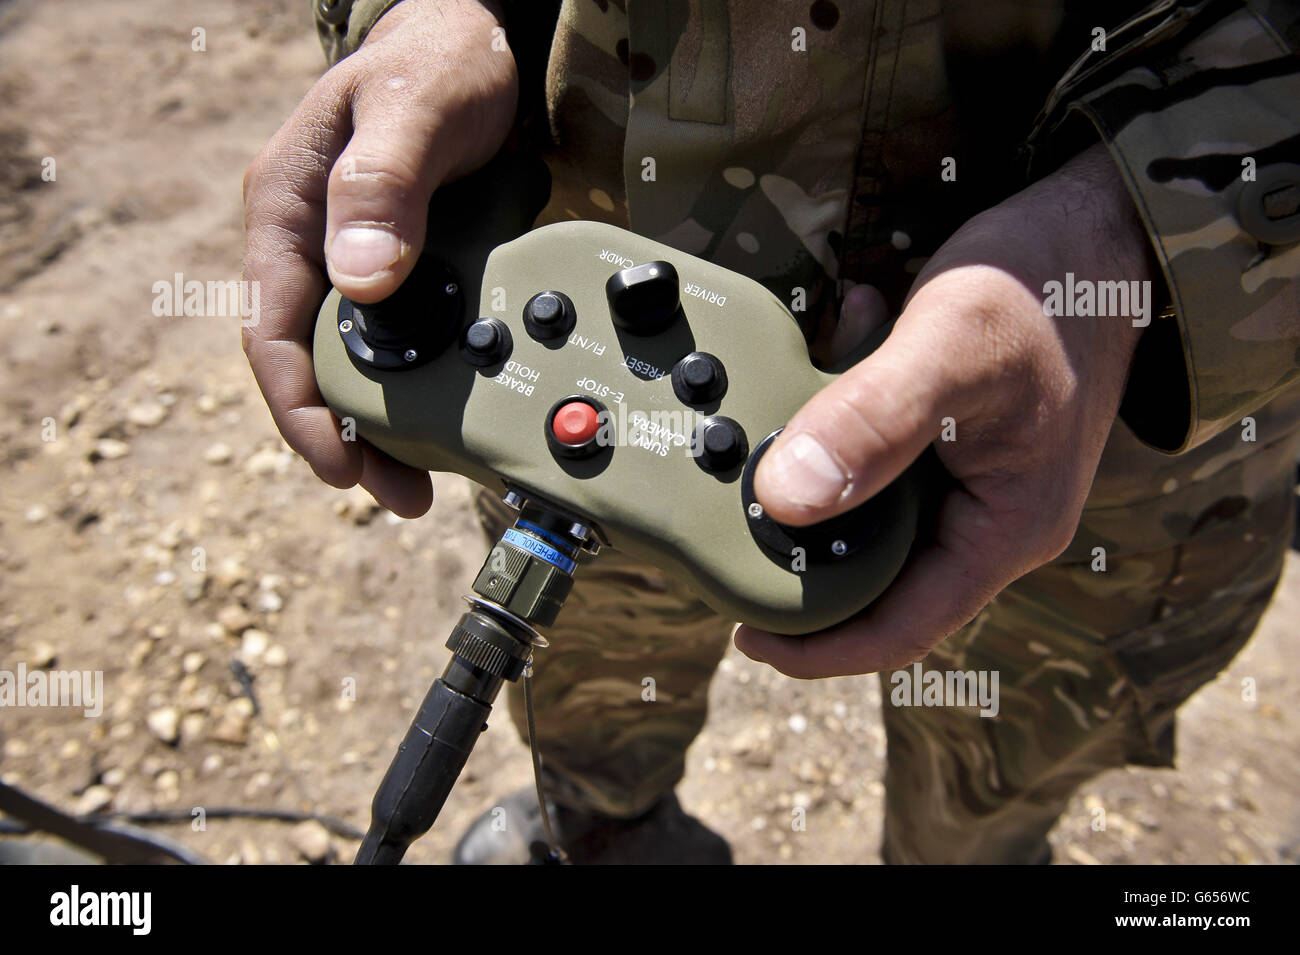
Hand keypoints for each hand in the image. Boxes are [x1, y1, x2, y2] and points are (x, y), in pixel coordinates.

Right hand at [241, 0, 514, 516]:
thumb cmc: (437, 62)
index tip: (338, 465)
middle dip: (347, 436)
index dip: (299, 409)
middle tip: (403, 493)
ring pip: (354, 361)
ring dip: (384, 422)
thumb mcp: (410, 109)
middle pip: (311, 364)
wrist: (476, 44)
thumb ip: (381, 185)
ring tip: (426, 477)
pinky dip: (416, 385)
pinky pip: (396, 339)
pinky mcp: (399, 267)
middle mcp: (312, 245)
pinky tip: (448, 415)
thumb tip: (363, 279)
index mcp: (288, 211)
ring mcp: (353, 260)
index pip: (272, 331)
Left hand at [736, 144, 1154, 677]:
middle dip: (801, 550)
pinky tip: (835, 343)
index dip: (819, 645)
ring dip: (815, 467)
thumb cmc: (1046, 285)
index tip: (746, 634)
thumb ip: (872, 422)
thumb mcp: (951, 347)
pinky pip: (873, 449)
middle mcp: (984, 518)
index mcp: (1003, 531)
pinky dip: (839, 412)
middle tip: (728, 518)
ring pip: (865, 509)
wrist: (1092, 224)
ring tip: (776, 407)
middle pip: (874, 576)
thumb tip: (787, 499)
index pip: (901, 628)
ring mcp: (964, 479)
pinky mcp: (945, 438)